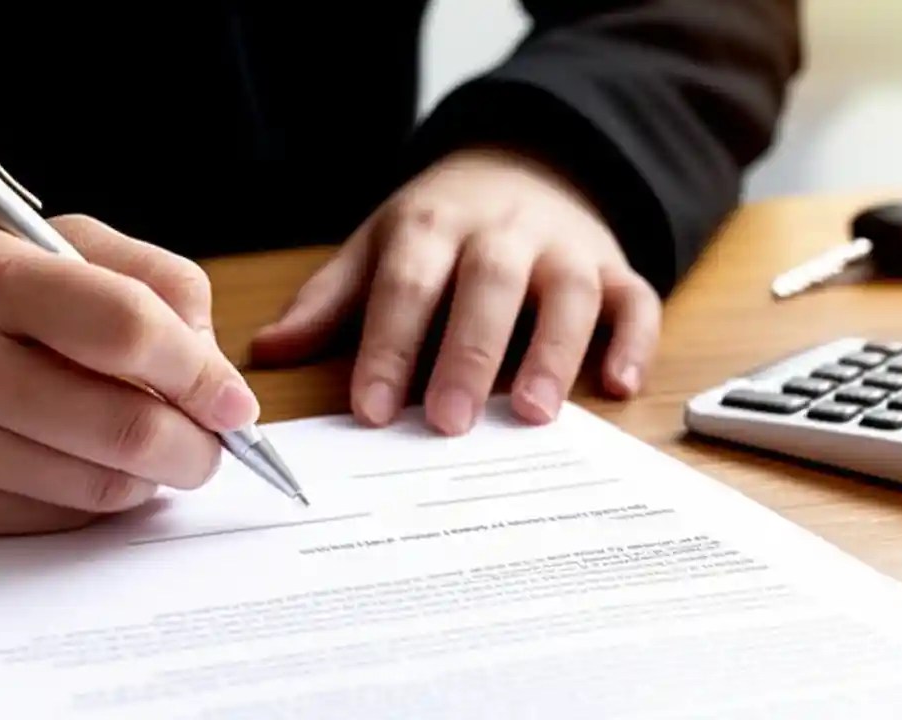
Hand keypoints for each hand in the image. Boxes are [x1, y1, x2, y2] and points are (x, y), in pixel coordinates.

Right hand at [0, 216, 256, 534]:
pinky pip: (61, 518)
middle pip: (124, 427)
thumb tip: (218, 374)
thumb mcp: (57, 242)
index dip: (200, 372)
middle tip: (214, 439)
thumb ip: (155, 282)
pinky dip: (101, 497)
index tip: (235, 400)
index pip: (124, 328)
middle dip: (197, 445)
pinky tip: (88, 460)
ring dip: (154, 473)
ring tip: (148, 440)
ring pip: (102, 485)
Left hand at [251, 146, 660, 433]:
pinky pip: (635, 298)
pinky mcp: (614, 267)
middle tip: (449, 422)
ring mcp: (564, 249)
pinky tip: (622, 386)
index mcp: (431, 229)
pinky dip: (634, 339)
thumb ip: (329, 302)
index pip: (405, 286)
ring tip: (535, 414)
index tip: (370, 410)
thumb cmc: (440, 227)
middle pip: (488, 286)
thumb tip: (266, 352)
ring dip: (555, 352)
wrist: (525, 165)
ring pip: (568, 292)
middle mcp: (501, 234)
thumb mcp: (377, 247)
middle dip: (469, 354)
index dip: (387, 347)